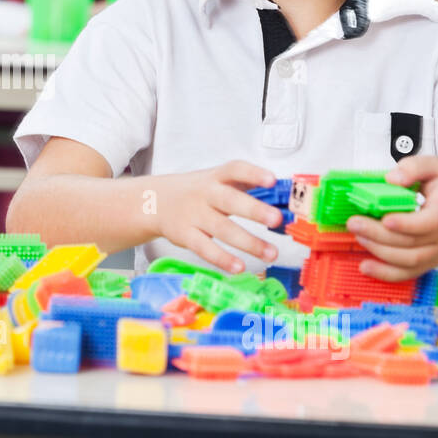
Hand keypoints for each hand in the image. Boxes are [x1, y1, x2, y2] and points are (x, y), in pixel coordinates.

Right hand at [154, 162, 285, 272]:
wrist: (155, 201)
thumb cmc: (197, 192)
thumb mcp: (217, 180)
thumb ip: (246, 185)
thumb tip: (283, 193)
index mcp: (216, 177)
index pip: (235, 170)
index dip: (253, 174)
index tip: (272, 179)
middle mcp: (205, 194)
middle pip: (230, 200)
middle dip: (254, 210)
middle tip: (277, 219)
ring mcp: (194, 215)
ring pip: (222, 229)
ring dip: (248, 242)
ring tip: (271, 253)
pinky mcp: (185, 235)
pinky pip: (205, 249)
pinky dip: (222, 259)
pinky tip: (240, 267)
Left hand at [345, 155, 437, 281]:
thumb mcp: (436, 166)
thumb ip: (415, 167)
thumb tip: (392, 178)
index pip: (431, 222)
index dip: (407, 224)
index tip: (386, 220)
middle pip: (412, 243)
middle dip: (379, 235)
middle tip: (355, 223)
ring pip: (408, 260)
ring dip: (379, 251)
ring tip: (358, 236)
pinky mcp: (428, 262)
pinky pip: (408, 273)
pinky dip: (386, 273)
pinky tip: (366, 266)